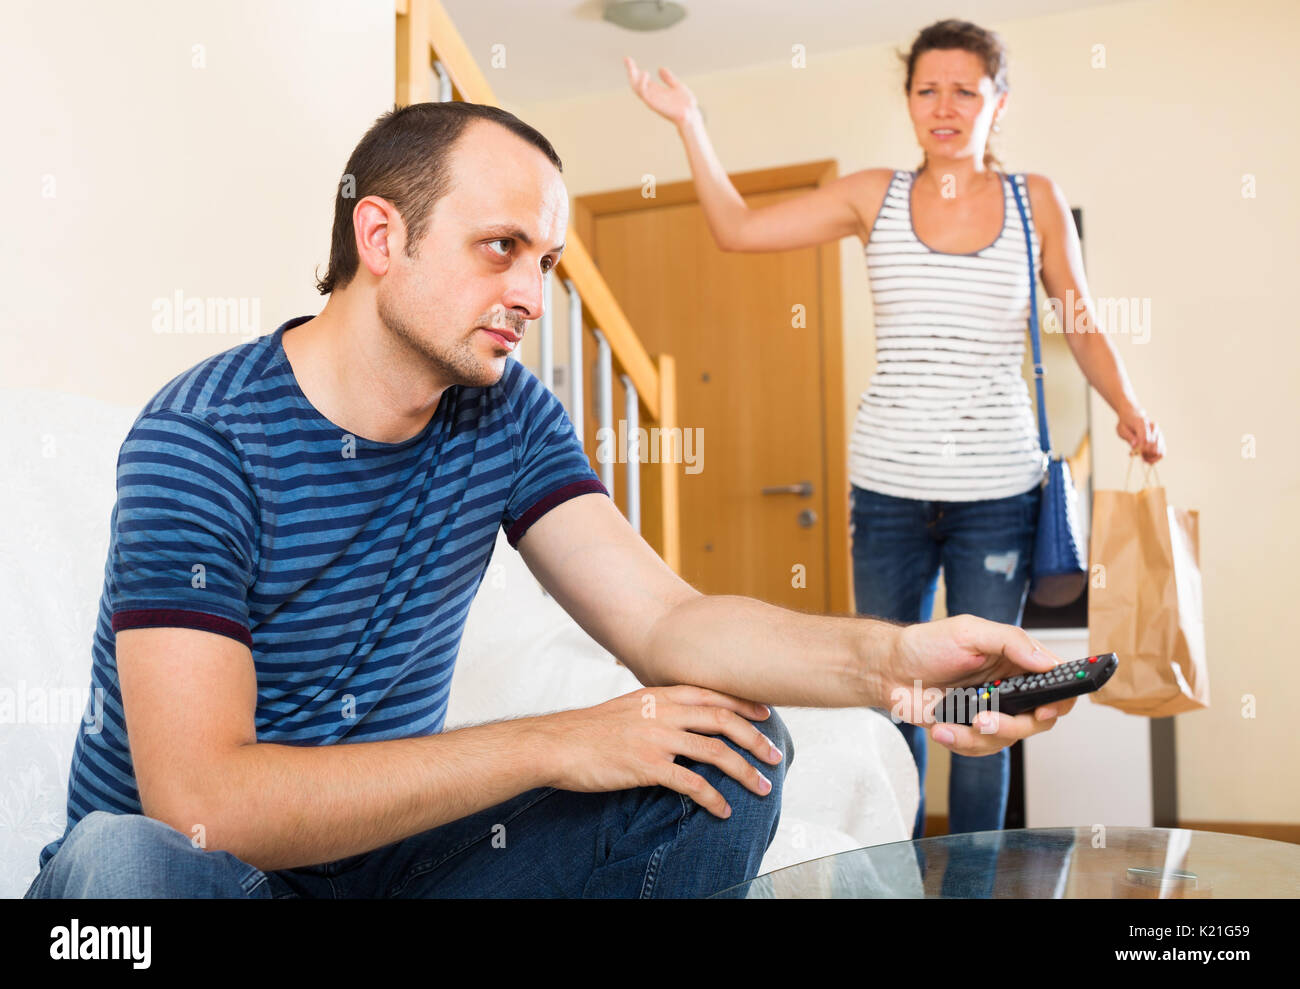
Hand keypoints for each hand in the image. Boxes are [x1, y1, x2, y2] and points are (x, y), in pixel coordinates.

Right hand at [537, 684, 782, 818]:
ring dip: (744, 771)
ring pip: (715, 752)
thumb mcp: (629, 705)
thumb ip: (658, 707)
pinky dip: (713, 799)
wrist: (558, 743)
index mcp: (661, 694)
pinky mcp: (647, 766)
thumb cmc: (590, 729)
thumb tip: (681, 716)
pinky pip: (691, 784)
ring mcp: (657, 738)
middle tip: (775, 756)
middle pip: (723, 721)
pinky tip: (723, 811)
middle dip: (755, 739)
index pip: (714, 694)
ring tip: (762, 787)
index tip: (766, 715)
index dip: (744, 704)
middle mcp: (664, 711)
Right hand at [624, 55, 697, 125]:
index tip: (627, 59)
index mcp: (656, 91)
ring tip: (634, 68)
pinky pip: (645, 94)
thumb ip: (668, 78)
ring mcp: (652, 100)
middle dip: (630, 72)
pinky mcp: (655, 104)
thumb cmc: (685, 104)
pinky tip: (645, 73)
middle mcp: (652, 96)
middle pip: (636, 83)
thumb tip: (660, 68)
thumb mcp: (677, 86)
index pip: (640, 79)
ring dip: (634, 77)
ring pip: (637, 89)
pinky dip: (642, 84)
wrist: (692, 115)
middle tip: (627, 59)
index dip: (633, 70)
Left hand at [881, 615, 1076, 756]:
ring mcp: (991, 711)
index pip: (1056, 681)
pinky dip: (960, 741)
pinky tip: (941, 727)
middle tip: (985, 719)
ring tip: (950, 722)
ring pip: (1007, 739)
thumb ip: (1010, 642)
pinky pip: (979, 748)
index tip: (1047, 706)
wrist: (889, 669)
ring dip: (978, 736)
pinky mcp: (969, 730)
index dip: (1062, 697)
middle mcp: (1010, 688)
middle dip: (1013, 725)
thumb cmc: (927, 644)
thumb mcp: (969, 632)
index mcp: (1016, 661)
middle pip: (1038, 719)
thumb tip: (1045, 661)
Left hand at [1117, 405, 1164, 463]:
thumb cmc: (1126, 424)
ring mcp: (1159, 433)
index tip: (1130, 453)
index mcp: (1143, 423)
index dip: (1139, 449)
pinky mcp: (1161, 439)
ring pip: (1159, 451)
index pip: (1145, 439)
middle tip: (1134, 453)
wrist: (1132, 416)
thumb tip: (1135, 446)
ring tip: (1139, 455)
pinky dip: (1154, 458)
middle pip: (1153, 447)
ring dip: (1148, 457)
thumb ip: (1129, 437)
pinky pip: (1162, 452)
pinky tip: (1145, 458)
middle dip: (1143, 454)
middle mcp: (1154, 428)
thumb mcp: (1122, 430)